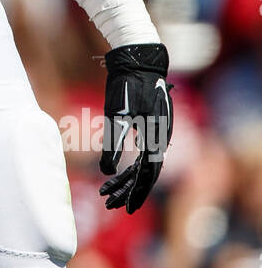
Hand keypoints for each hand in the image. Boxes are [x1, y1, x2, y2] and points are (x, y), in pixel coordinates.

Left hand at [100, 43, 172, 214]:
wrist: (139, 59)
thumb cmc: (127, 86)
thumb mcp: (116, 116)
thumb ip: (112, 144)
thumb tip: (106, 171)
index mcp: (156, 138)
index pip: (147, 175)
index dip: (135, 193)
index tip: (123, 208)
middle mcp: (161, 138)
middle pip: (145, 174)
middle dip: (127, 190)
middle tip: (107, 203)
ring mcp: (159, 132)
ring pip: (144, 164)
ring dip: (126, 179)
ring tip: (105, 192)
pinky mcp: (152, 125)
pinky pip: (144, 152)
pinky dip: (130, 164)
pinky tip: (117, 172)